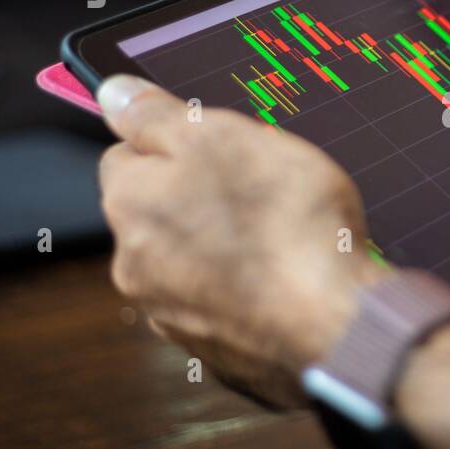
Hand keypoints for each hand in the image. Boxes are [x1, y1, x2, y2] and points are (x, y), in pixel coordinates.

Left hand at [96, 75, 382, 405]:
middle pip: (161, 214)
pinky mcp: (218, 356)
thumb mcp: (223, 137)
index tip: (221, 147)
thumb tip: (112, 92)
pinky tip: (290, 283)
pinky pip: (228, 310)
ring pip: (192, 264)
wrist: (337, 326)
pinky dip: (251, 295)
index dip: (176, 145)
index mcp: (130, 205)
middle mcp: (134, 268)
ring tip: (285, 239)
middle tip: (264, 190)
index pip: (126, 156)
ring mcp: (174, 319)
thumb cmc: (286, 222)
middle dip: (201, 200)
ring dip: (226, 250)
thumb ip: (158, 115)